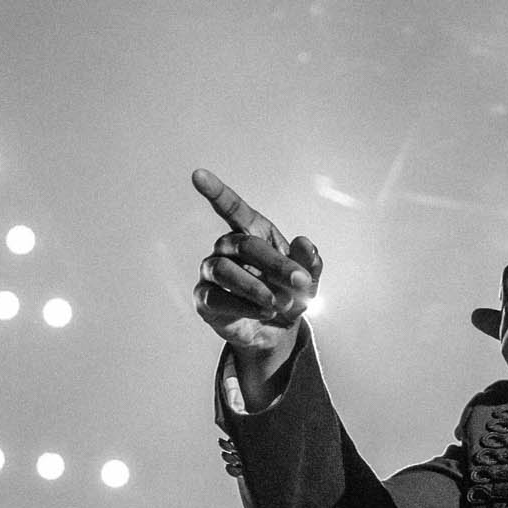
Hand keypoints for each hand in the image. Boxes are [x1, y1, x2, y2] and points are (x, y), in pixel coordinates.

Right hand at [191, 168, 321, 361]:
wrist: (278, 332)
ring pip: (224, 270)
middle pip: (243, 245)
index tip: (198, 175)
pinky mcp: (204, 299)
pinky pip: (216, 297)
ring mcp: (212, 272)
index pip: (232, 208)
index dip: (216, 192)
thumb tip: (306, 242)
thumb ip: (309, 263)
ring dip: (255, 287)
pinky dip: (243, 306)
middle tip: (300, 283)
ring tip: (277, 303)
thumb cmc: (288, 295)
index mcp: (253, 233)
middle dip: (275, 264)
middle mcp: (227, 248)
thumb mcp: (307, 281)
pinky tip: (264, 312)